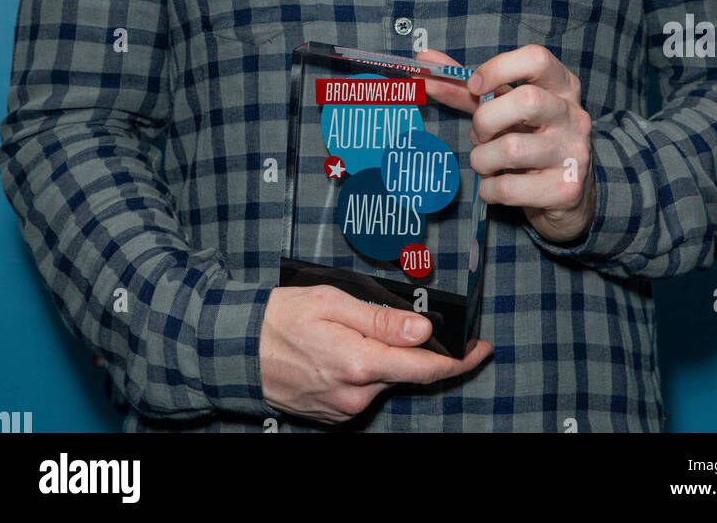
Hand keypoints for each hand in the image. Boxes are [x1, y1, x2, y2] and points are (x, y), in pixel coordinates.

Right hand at [259, 284, 492, 423]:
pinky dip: (365, 368)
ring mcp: (344, 408)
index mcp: (360, 363)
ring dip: (383, 356)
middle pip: (406, 372)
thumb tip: (423, 330)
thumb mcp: (332, 302)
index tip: (481, 348)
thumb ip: (381, 318)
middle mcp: (356, 394)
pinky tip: (341, 348)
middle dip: (413, 348)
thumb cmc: (281, 318)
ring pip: (384, 379)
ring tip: (351, 327)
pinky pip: (364, 389)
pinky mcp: (334, 414)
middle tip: (405, 319)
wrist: (235, 350)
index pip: (426, 369)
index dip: (460, 360)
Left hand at [418, 45, 596, 244]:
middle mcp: (573, 116)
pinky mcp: (566, 189)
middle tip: (479, 134)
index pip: (537, 59)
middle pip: (526, 100)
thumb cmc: (528, 139)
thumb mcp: (503, 109)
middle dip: (486, 119)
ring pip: (510, 148)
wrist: (565, 194)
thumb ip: (465, 88)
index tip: (474, 85)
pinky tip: (495, 185)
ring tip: (487, 162)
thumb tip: (423, 61)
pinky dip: (488, 189)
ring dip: (482, 159)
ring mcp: (573, 153)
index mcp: (561, 86)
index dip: (499, 68)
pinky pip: (508, 187)